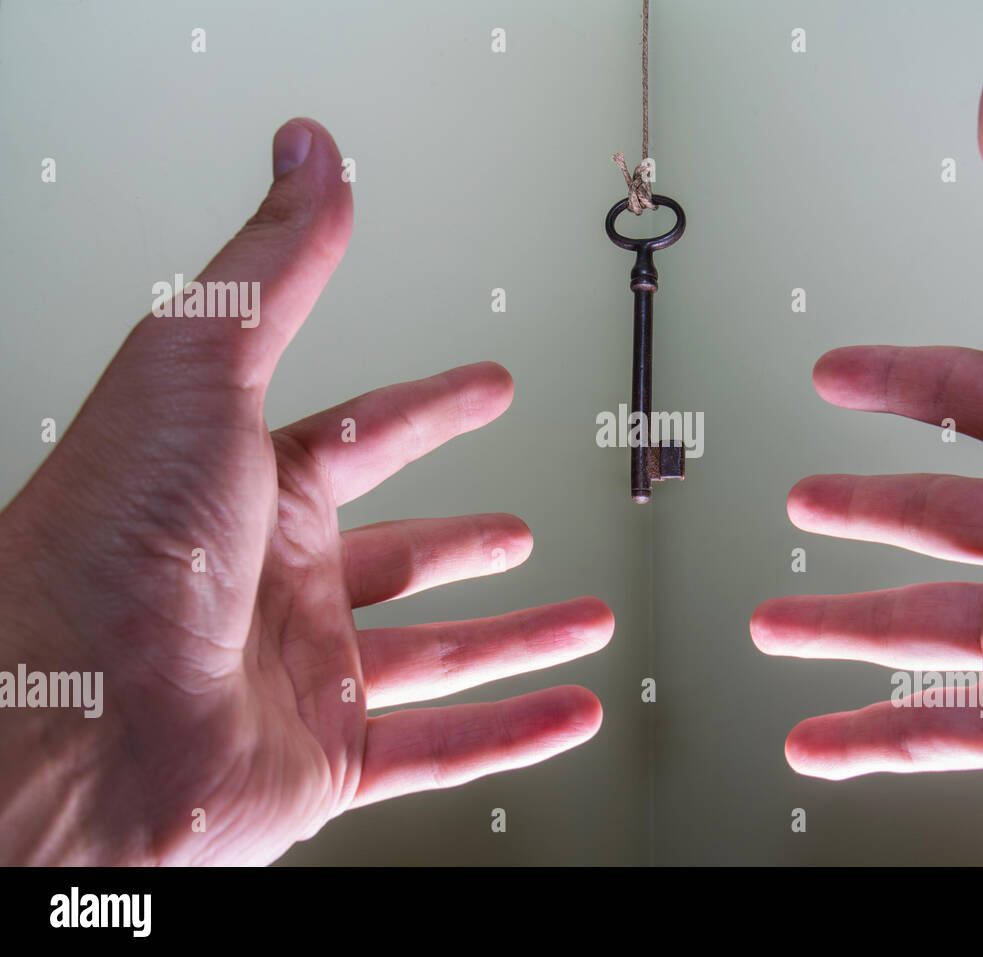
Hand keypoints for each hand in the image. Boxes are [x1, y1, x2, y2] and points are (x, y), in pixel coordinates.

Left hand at [0, 119, 611, 864]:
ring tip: (581, 623)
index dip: (431, 410)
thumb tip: (309, 158)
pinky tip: (568, 715)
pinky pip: (441, 748)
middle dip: (467, 542)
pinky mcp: (322, 759)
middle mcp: (275, 584)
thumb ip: (273, 271)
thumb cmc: (113, 542)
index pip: (363, 438)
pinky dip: (514, 732)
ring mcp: (302, 675)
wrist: (65, 719)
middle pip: (402, 557)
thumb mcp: (203, 371)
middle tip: (517, 529)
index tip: (484, 390)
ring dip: (518, 638)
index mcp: (249, 492)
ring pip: (439, 655)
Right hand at [751, 64, 982, 849]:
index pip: (969, 393)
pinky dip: (867, 743)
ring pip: (914, 628)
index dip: (899, 378)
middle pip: (931, 513)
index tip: (841, 373)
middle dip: (862, 504)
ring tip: (777, 624)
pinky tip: (819, 741)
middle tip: (807, 501)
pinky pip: (934, 734)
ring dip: (841, 625)